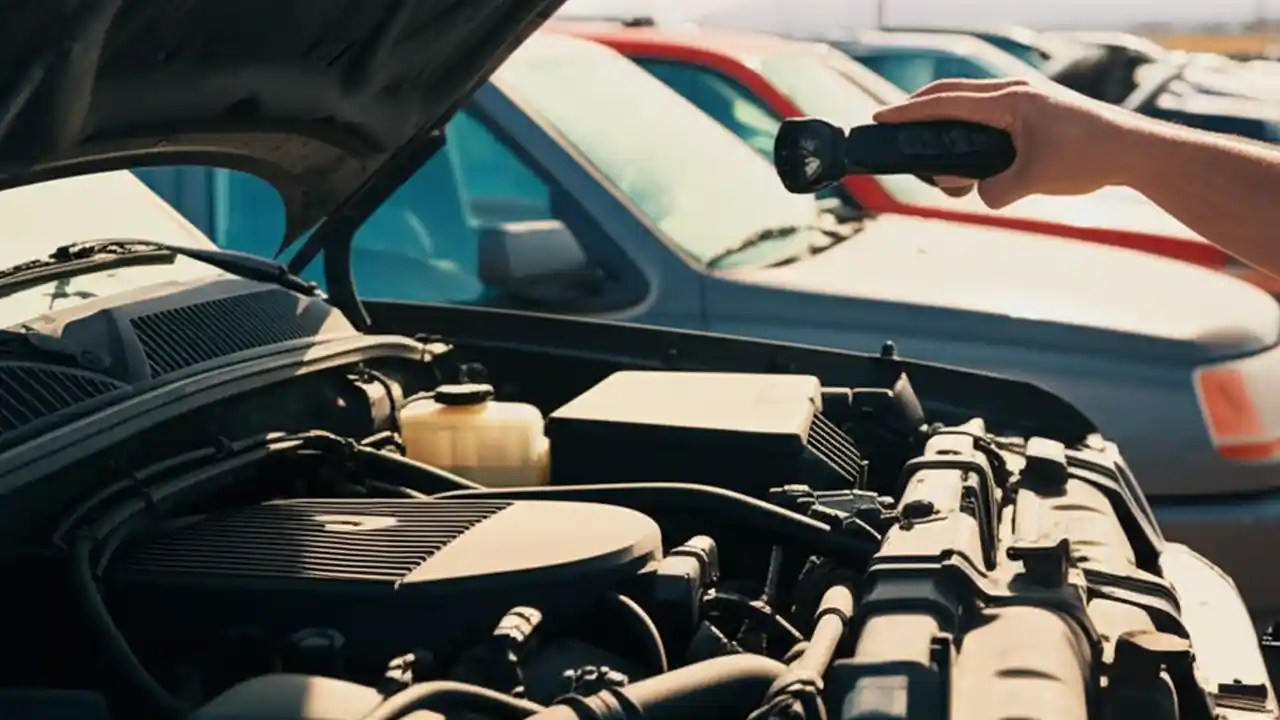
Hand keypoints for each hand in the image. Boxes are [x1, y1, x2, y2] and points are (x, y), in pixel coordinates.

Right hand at [873, 78, 1139, 208]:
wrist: (1133, 149)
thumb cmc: (1088, 157)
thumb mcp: (1033, 181)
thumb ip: (995, 191)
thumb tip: (979, 194)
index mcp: (1009, 101)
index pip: (946, 103)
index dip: (908, 112)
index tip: (880, 117)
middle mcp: (1014, 93)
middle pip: (951, 94)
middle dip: (919, 111)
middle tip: (895, 130)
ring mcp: (1025, 99)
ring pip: (970, 105)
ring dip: (948, 127)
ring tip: (947, 170)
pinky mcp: (1034, 111)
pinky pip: (988, 115)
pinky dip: (970, 132)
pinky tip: (975, 161)